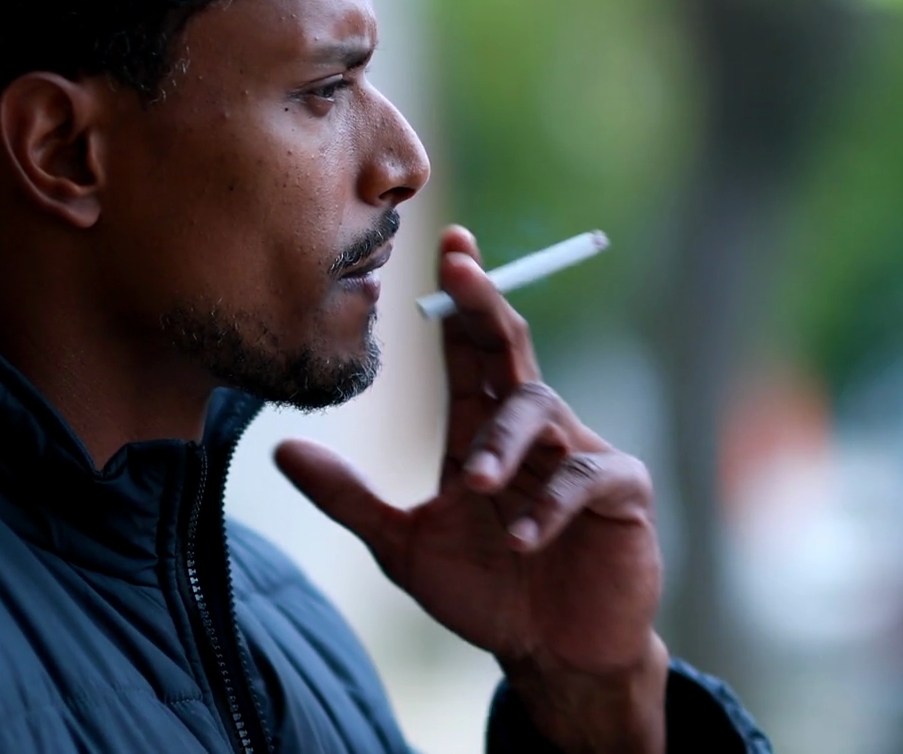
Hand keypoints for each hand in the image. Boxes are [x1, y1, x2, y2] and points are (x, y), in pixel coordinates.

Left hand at [276, 226, 666, 753]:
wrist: (552, 656)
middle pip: (508, 348)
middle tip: (462, 271)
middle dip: (485, 303)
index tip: (449, 245)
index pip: (468, 349)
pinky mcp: (621, 494)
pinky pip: (589, 476)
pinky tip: (523, 538)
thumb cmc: (486, 594)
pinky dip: (552, 505)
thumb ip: (348, 496)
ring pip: (540, 410)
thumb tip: (281, 448)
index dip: (459, 298)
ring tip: (477, 485)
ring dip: (504, 443)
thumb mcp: (402, 546)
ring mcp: (579, 456)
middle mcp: (530, 431)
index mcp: (479, 431)